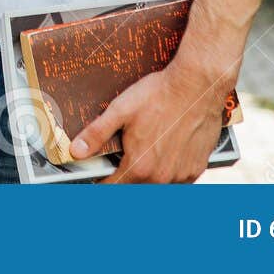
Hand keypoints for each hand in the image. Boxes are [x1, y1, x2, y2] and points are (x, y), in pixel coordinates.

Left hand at [68, 61, 229, 183]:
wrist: (197, 85)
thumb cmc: (160, 95)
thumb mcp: (121, 110)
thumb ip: (97, 133)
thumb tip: (77, 151)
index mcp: (140, 166)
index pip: (114, 188)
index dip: (103, 183)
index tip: (100, 177)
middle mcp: (161, 176)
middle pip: (135, 188)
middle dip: (125, 178)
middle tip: (123, 158)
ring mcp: (181, 174)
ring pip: (158, 186)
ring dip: (148, 176)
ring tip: (147, 152)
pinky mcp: (196, 167)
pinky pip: (178, 180)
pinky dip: (169, 173)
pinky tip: (166, 154)